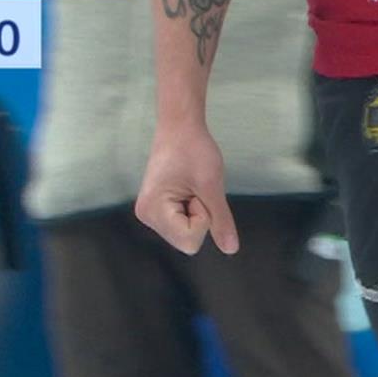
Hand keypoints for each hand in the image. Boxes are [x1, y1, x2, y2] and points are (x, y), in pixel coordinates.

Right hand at [135, 121, 239, 255]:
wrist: (180, 126)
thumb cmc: (194, 149)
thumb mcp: (212, 186)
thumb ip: (220, 220)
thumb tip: (231, 250)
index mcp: (152, 210)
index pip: (189, 241)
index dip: (203, 218)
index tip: (196, 190)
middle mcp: (146, 215)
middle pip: (187, 240)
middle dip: (199, 217)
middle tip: (193, 188)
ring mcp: (150, 213)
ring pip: (187, 234)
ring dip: (197, 213)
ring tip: (189, 186)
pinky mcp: (158, 209)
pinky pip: (184, 224)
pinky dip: (192, 210)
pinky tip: (186, 189)